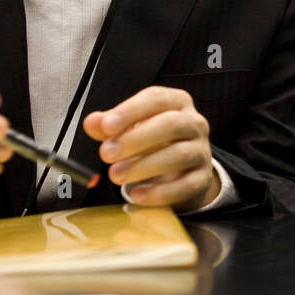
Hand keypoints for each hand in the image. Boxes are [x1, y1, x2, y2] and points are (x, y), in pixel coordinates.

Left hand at [83, 86, 220, 211]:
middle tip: (106, 154)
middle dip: (135, 139)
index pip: (156, 99)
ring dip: (143, 166)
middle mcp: (194, 123)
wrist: (183, 170)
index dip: (130, 111)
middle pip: (170, 124)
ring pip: (179, 155)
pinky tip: (137, 195)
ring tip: (116, 175)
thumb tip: (92, 122)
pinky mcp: (202, 178)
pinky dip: (159, 192)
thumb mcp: (131, 128)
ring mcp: (201, 151)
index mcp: (177, 103)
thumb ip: (110, 125)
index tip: (106, 126)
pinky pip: (185, 185)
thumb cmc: (154, 142)